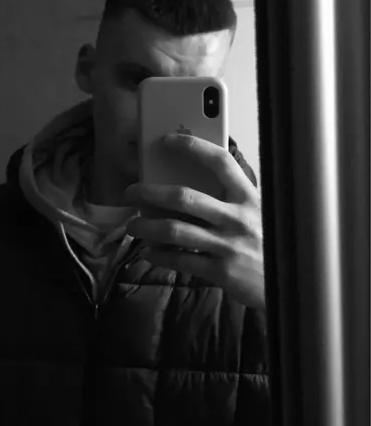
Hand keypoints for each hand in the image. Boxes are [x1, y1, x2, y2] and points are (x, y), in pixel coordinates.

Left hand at [124, 133, 264, 309]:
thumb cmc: (269, 242)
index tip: (167, 141)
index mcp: (248, 198)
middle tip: (132, 192)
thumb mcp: (257, 213)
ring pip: (176, 231)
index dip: (192, 147)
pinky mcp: (221, 271)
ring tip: (133, 226)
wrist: (293, 284)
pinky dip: (159, 256)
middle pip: (185, 197)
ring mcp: (228, 246)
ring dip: (147, 227)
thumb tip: (189, 180)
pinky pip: (181, 261)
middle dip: (151, 192)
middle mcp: (238, 219)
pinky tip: (149, 253)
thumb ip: (231, 198)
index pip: (220, 162)